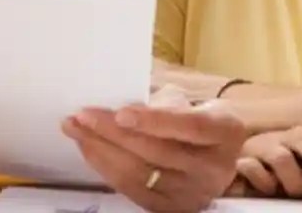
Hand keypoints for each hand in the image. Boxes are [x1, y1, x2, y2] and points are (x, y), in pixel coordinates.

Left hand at [62, 86, 244, 212]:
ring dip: (101, 150)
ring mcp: (194, 194)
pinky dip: (106, 168)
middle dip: (113, 133)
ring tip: (76, 129)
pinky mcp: (172, 208)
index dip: (154, 121)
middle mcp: (215, 168)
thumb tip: (118, 110)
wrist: (215, 153)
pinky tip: (90, 149)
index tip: (120, 112)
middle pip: (158, 152)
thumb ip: (161, 104)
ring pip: (140, 174)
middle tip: (82, 116)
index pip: (189, 127)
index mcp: (225, 132)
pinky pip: (132, 190)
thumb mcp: (189, 100)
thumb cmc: (196, 117)